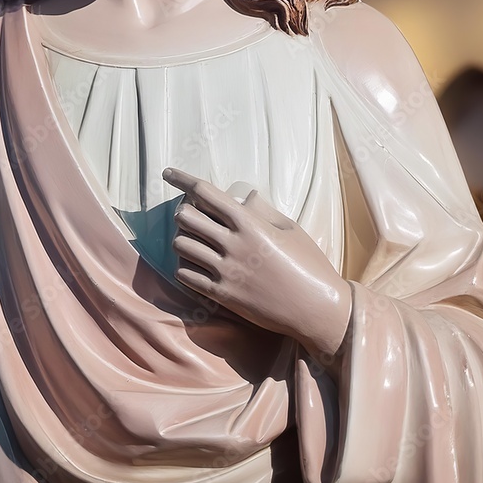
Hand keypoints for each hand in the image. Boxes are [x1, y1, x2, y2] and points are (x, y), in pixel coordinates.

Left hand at [163, 168, 352, 368]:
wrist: (316, 308)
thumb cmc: (308, 264)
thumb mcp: (289, 229)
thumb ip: (262, 210)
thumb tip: (245, 197)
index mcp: (249, 223)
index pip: (205, 193)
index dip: (182, 179)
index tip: (167, 173)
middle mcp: (233, 244)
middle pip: (186, 217)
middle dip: (183, 212)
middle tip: (190, 216)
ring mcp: (226, 271)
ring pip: (181, 245)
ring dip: (183, 239)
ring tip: (194, 241)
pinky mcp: (222, 295)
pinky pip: (185, 275)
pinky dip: (183, 266)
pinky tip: (194, 264)